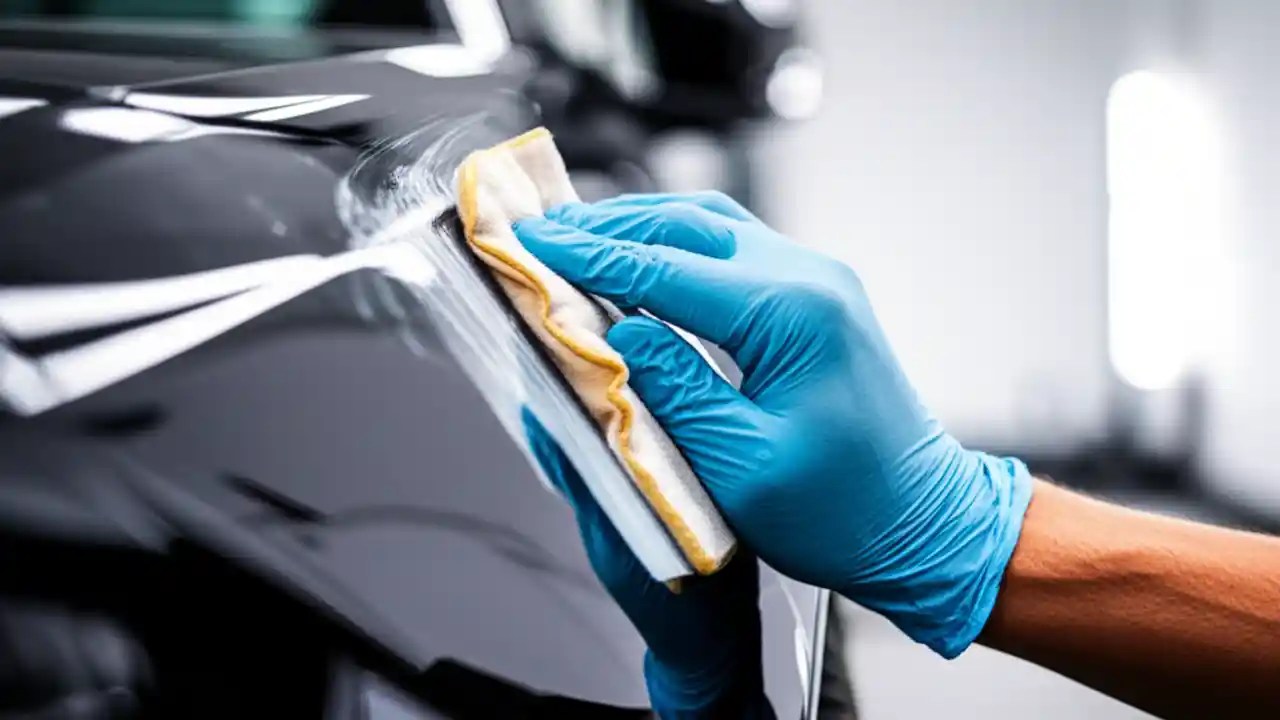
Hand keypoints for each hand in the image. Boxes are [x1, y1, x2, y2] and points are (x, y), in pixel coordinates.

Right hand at [513, 192, 1033, 657]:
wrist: (924, 524)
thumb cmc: (846, 513)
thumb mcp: (740, 467)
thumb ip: (670, 391)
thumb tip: (609, 336)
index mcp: (792, 313)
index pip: (663, 268)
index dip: (585, 256)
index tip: (527, 244)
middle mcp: (809, 279)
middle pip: (685, 225)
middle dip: (605, 227)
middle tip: (538, 232)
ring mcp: (817, 283)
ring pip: (709, 227)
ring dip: (640, 229)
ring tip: (575, 238)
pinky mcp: (814, 301)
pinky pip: (732, 253)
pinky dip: (674, 249)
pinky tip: (639, 266)